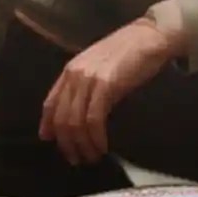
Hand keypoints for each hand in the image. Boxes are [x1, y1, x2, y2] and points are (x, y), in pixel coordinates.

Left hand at [40, 17, 178, 165]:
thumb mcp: (97, 68)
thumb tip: (76, 112)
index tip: (51, 142)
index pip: (50, 103)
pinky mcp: (106, 85)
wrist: (150, 37)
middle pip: (61, 118)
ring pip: (75, 122)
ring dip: (82, 145)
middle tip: (76, 159)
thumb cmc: (128, 53)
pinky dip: (96, 138)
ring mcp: (89, 79)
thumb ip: (84, 86)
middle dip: (67, 143)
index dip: (48, 126)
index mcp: (70, 70)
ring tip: (90, 157)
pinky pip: (94, 119)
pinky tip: (102, 147)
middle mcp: (74, 75)